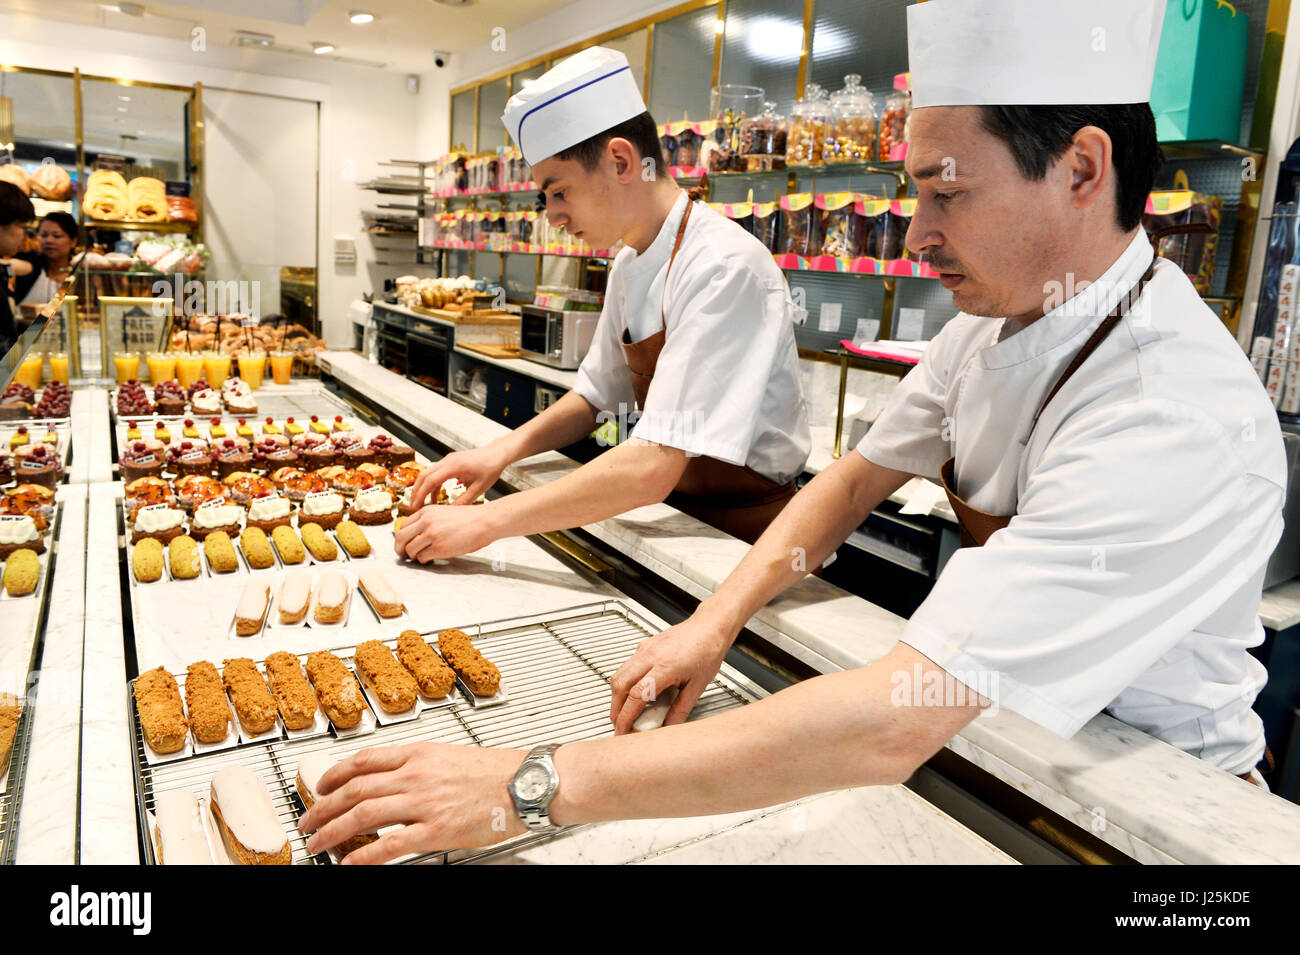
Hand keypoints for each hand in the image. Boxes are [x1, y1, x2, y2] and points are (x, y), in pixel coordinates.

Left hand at [299, 742, 528, 863]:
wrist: (526, 783)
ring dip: (332, 831)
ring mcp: (424, 802)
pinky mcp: (436, 830)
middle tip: (308, 821)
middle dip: (322, 807)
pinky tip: (350, 864)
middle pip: (354, 789)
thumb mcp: (449, 755)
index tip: (320, 787)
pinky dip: (364, 856)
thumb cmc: (495, 771)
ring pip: (363, 815)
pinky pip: (390, 845)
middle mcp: (416, 774)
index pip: (362, 760)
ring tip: (317, 844)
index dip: (333, 775)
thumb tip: (389, 778)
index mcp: (418, 753)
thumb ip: (417, 764)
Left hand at [393, 500, 494, 561]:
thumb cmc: (469, 518)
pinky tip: (430, 559)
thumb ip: (430, 520)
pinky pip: (422, 557)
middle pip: (400, 537)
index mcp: (426, 511)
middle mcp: (426, 521)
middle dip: (399, 548)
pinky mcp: (439, 547)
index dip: (402, 536)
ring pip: (410, 549)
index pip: (403, 525)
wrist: (484, 521)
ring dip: (413, 556)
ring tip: (420, 557)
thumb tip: (418, 535)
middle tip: (402, 554)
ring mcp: (432, 534)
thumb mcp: (444, 512)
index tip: (403, 542)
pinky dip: (424, 560)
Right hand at [408, 445, 506, 511]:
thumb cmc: (491, 469)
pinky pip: (436, 473)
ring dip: (423, 488)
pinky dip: (432, 485)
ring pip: (428, 473)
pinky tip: (435, 497)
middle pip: (424, 475)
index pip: (431, 480)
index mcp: (454, 466)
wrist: (497, 453)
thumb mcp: (479, 488)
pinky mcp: (450, 462)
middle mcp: (448, 461)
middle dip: (416, 492)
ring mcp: (448, 460)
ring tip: (422, 504)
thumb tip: (450, 513)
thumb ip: (464, 500)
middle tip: (412, 507)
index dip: (421, 494)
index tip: (415, 507)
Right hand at [609, 610, 734, 734]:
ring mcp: (645, 649)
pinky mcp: (644, 646)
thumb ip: (681, 709)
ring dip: (617, 696)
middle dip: (615, 708)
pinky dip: (624, 682)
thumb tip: (670, 727)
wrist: (709, 626)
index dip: (626, 716)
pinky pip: (627, 666)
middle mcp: (651, 656)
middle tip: (619, 725)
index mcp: (666, 667)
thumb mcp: (698, 686)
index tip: (623, 730)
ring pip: (619, 674)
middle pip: (620, 685)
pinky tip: (633, 692)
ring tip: (624, 712)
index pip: (636, 695)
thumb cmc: (708, 651)